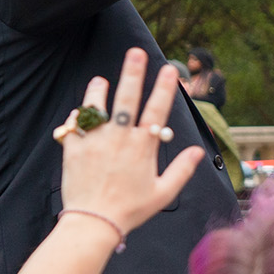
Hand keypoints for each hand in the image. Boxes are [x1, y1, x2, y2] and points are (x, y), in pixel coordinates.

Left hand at [57, 49, 205, 238]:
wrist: (94, 221)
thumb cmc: (131, 209)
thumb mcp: (164, 192)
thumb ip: (182, 169)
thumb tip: (198, 151)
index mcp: (143, 147)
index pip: (157, 109)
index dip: (165, 88)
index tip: (170, 69)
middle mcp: (119, 138)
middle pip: (127, 98)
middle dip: (133, 73)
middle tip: (136, 52)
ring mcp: (95, 141)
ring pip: (96, 106)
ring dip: (98, 91)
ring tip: (100, 80)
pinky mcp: (74, 148)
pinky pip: (75, 124)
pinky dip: (78, 116)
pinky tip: (82, 112)